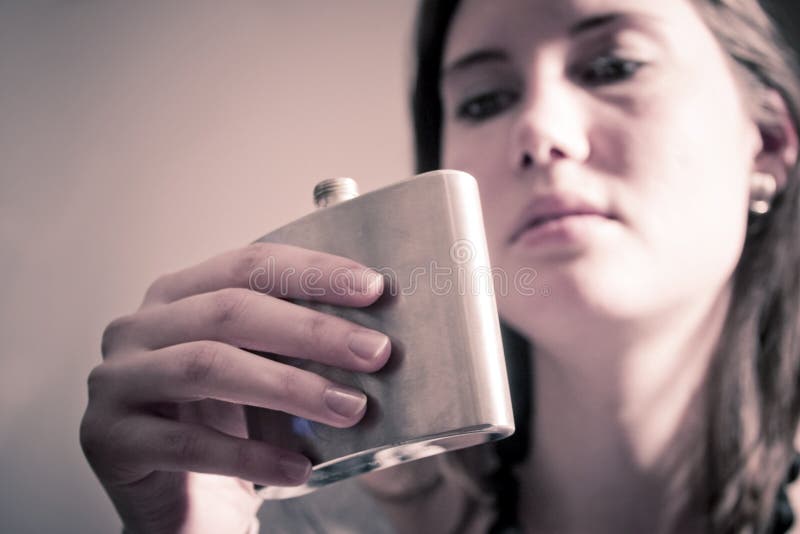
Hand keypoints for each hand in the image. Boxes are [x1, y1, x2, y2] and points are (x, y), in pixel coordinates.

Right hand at [80, 243, 390, 532]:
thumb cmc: (226, 426)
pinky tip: (301, 468)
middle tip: (375, 351)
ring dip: (290, 387)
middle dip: (312, 330)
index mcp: (177, 295)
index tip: (373, 288)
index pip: (248, 264)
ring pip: (210, 366)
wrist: (181, 505)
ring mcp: (116, 382)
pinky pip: (189, 444)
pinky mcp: (109, 439)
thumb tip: (373, 327)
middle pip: (231, 311)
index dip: (312, 272)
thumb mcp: (258, 369)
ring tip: (350, 408)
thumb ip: (292, 341)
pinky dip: (253, 456)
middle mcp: (137, 328)